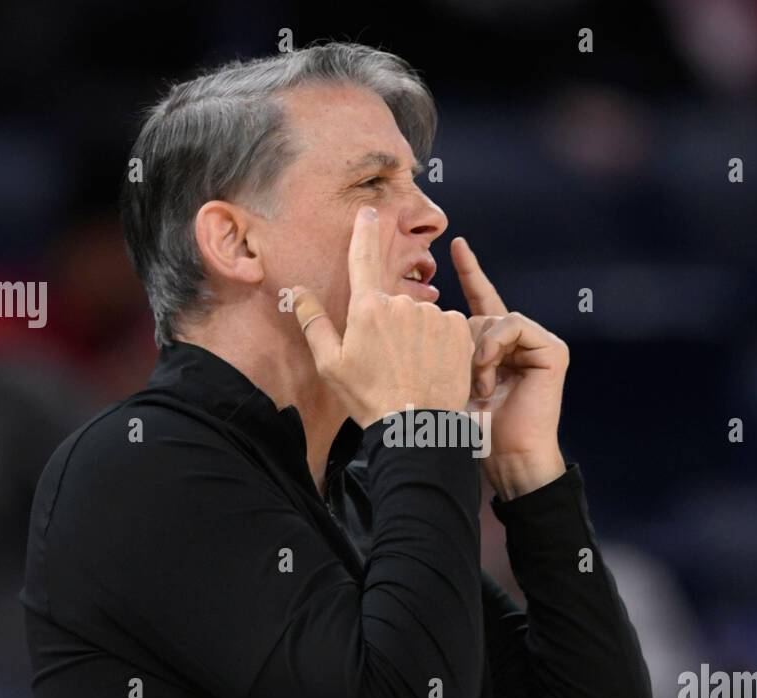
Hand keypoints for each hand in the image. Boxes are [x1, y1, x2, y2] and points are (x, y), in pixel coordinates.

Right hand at [292, 207, 473, 427]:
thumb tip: (298, 291)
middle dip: (389, 322)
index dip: (365, 231)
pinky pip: (443, 326)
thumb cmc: (369, 398)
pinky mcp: (458, 329)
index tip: (370, 212)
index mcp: (367, 309)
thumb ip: (314, 322)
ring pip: (419, 315)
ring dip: (415, 333)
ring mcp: (433, 315)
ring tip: (410, 367)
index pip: (362, 258)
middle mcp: (402, 304)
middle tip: (387, 359)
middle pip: (392, 301)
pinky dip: (437, 341)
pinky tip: (430, 365)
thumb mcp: (331, 365)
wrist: (416, 426)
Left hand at [453, 236, 567, 498]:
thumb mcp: (444, 382)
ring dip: (477, 352)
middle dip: (461, 344)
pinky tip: (490, 376)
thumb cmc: (470, 432)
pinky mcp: (551, 349)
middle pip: (479, 314)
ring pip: (495, 319)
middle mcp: (517, 342)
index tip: (457, 244)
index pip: (480, 300)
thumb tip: (412, 316)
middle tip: (463, 382)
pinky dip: (495, 347)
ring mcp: (537, 344)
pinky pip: (514, 324)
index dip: (471, 272)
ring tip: (475, 385)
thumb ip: (437, 349)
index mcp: (492, 347)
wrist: (504, 457)